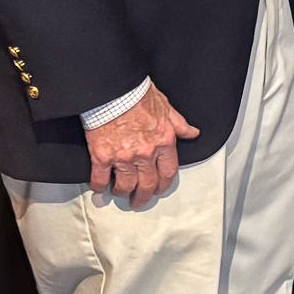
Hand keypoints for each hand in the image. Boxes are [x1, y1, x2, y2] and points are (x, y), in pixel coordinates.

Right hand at [86, 83, 199, 206]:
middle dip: (144, 197)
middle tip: (140, 201)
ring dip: (123, 193)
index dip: (164, 184)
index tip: (160, 189)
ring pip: (125, 185)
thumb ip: (180, 124)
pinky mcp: (102, 157)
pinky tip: (100, 189)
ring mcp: (124, 157)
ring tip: (121, 194)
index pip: (168, 171)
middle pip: (148, 184)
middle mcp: (146, 153)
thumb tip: (193, 133)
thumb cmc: (139, 96)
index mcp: (164, 142)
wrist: (115, 92)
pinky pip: (100, 179)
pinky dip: (99, 187)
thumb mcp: (167, 108)